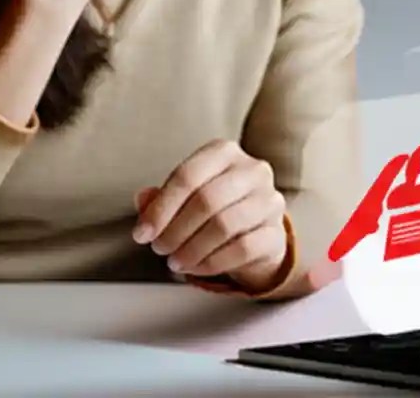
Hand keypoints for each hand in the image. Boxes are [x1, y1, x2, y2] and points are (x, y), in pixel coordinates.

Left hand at [134, 139, 289, 292]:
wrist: (257, 232)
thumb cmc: (216, 208)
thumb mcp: (186, 197)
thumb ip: (161, 198)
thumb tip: (142, 199)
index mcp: (224, 152)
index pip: (187, 176)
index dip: (160, 208)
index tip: (142, 234)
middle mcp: (252, 170)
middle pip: (206, 200)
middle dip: (175, 230)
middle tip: (159, 249)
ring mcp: (270, 201)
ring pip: (224, 225)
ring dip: (191, 249)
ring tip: (174, 261)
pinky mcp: (277, 232)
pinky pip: (241, 249)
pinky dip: (211, 263)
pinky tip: (195, 267)